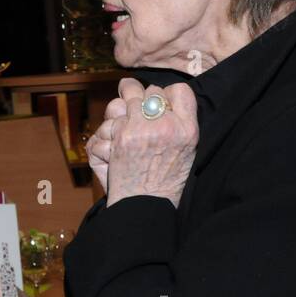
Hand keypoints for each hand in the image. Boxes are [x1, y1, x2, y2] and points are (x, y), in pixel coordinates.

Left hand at [86, 78, 198, 207]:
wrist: (146, 206)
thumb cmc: (166, 182)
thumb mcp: (188, 152)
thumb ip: (180, 124)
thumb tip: (161, 100)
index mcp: (187, 129)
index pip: (179, 90)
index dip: (167, 95)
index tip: (160, 103)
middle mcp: (166, 125)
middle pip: (151, 90)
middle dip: (142, 98)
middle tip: (137, 110)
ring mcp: (141, 128)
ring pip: (128, 96)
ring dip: (122, 105)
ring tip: (121, 114)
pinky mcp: (121, 136)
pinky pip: (111, 117)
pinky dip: (107, 129)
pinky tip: (111, 142)